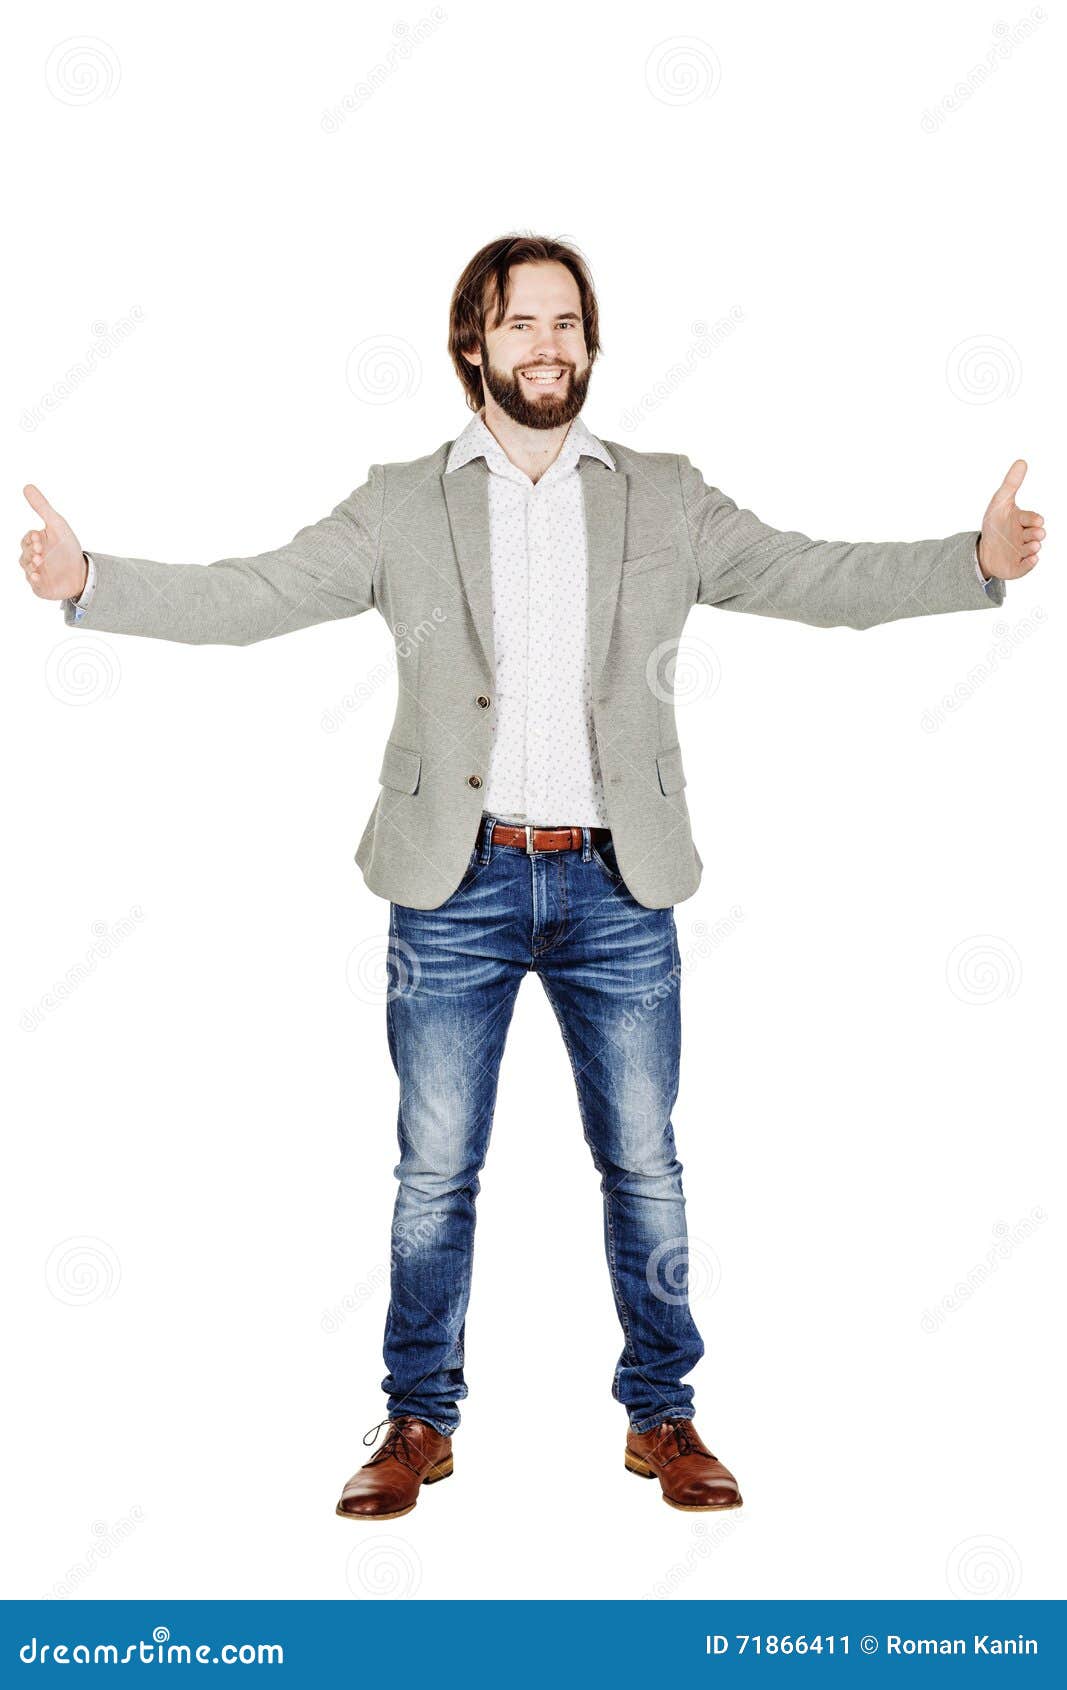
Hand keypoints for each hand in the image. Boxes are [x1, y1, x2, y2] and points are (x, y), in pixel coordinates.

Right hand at [20, 484, 86, 600]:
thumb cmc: (69, 548)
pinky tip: (37, 577)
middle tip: (40, 552)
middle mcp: (33, 557)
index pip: (27, 539)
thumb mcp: (57, 525)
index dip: (31, 538)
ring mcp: (36, 572)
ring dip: (31, 565)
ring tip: (40, 562)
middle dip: (31, 552)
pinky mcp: (41, 586)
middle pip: (25, 554)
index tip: (38, 537)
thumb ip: (42, 507)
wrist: (84, 572)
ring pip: (27, 568)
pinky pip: (33, 584)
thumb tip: (27, 486)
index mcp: (36, 543)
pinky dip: (33, 580)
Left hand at [978, 460, 1044, 581]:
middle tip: (1036, 534)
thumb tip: (1021, 461)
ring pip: (1032, 550)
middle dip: (1036, 534)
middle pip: (1035, 535)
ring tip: (1032, 546)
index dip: (1033, 519)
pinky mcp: (1018, 566)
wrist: (983, 550)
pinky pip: (1026, 567)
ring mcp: (1022, 552)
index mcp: (1022, 521)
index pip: (1031, 518)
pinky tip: (1032, 559)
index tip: (1036, 520)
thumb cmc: (995, 524)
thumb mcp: (999, 502)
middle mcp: (1025, 536)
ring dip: (1033, 548)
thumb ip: (1011, 483)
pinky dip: (1029, 564)